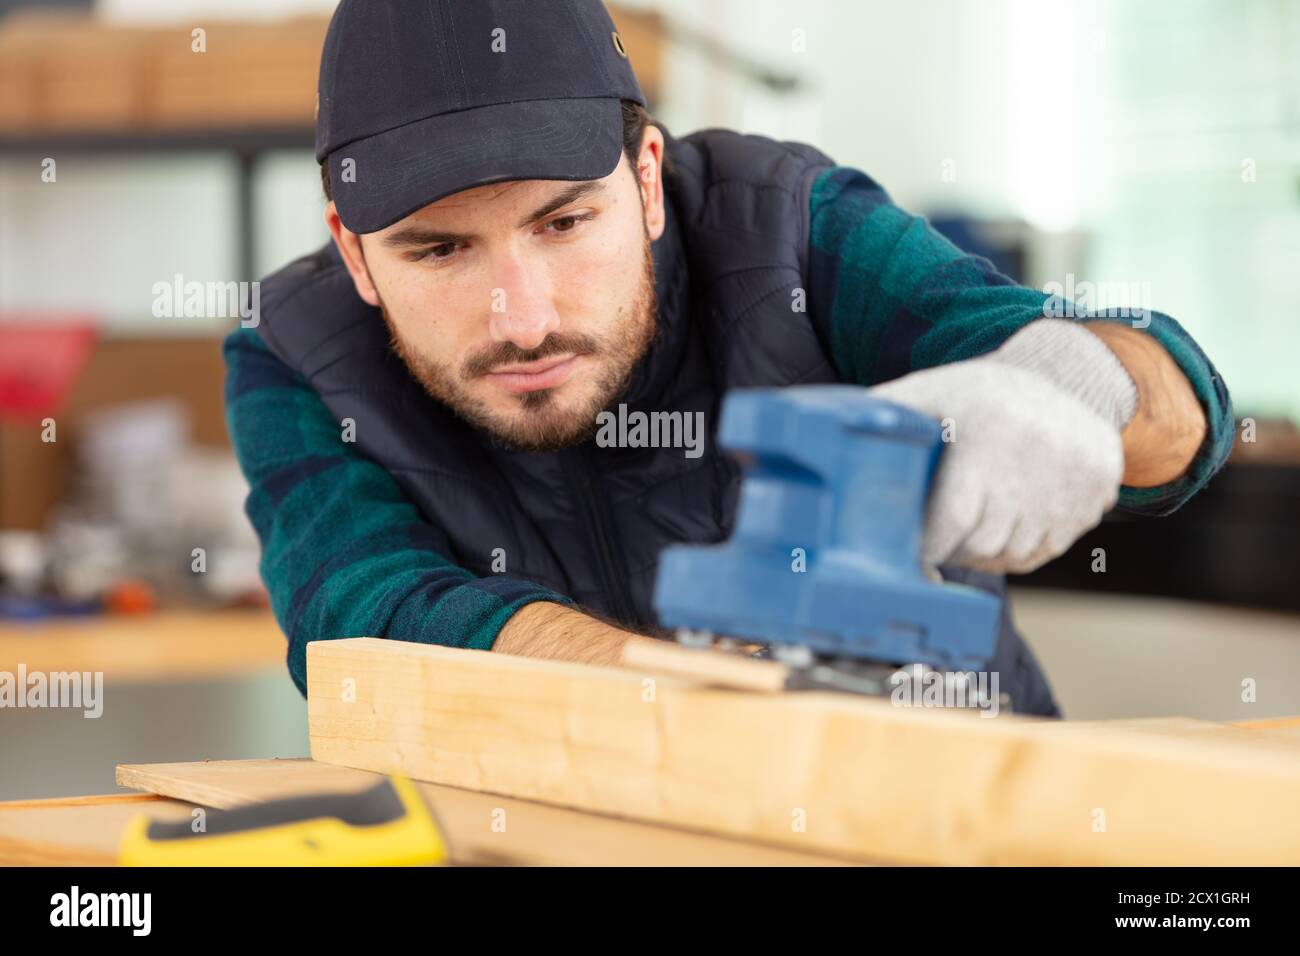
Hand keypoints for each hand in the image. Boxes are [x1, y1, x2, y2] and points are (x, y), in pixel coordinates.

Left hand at [869, 322, 1135, 572]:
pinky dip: (1022, 549)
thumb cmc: (970, 395)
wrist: (1061, 375)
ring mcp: (1073, 474)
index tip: (911, 550)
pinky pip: (1048, 549)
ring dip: (987, 554)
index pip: (949, 520)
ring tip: (971, 530)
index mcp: (984, 430)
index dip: (926, 545)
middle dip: (953, 551)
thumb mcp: (924, 395)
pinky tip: (1007, 523)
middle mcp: (1035, 453)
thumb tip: (819, 443)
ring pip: (1015, 553)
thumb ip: (877, 420)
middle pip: (982, 543)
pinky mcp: (1100, 490)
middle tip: (938, 543)